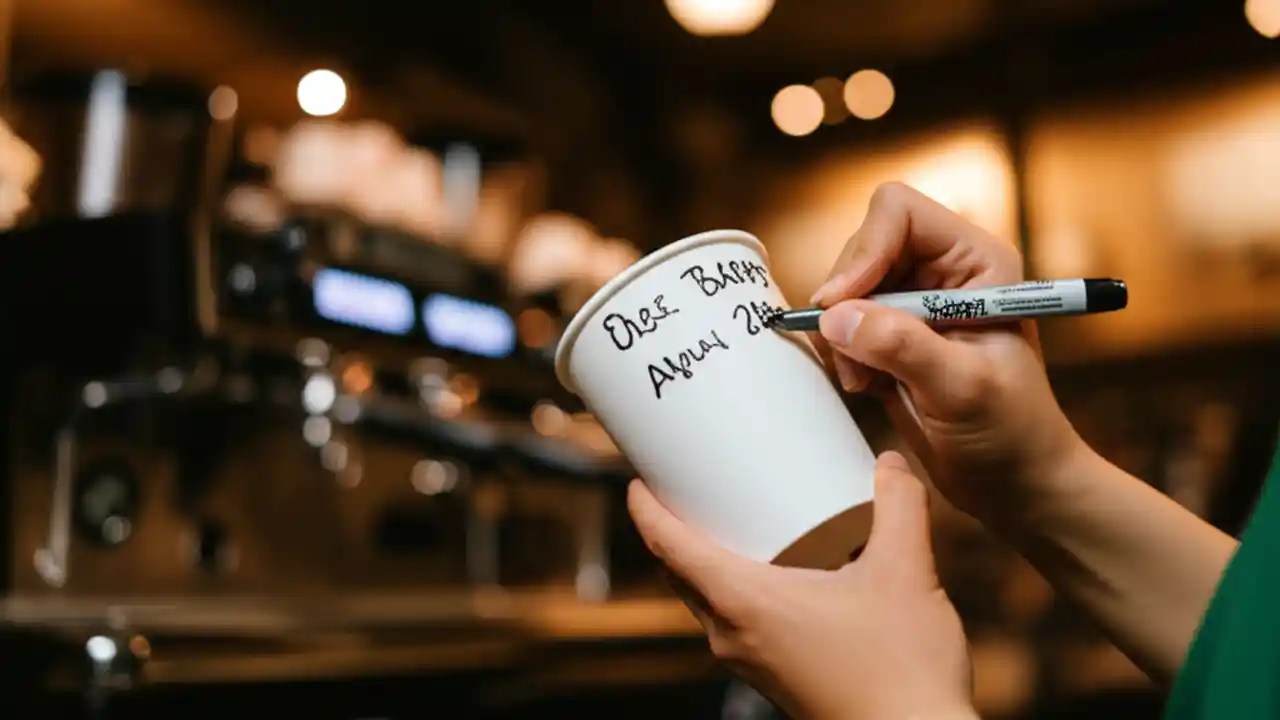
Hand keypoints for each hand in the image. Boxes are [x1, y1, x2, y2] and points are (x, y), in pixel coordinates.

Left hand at [629, 452, 973, 719]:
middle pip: (679, 572)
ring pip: (704, 599)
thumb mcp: (907, 572)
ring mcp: (749, 660)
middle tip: (684, 484)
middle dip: (672, 528)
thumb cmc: (901, 669)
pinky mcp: (770, 674)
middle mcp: (733, 635)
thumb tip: (889, 459)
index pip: (669, 548)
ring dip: (702, 559)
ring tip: (726, 519)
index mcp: (745, 603)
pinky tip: (768, 569)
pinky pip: (729, 620)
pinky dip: (729, 586)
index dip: (645, 509)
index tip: (637, 478)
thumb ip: (900, 507)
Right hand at [809, 182, 1082, 526]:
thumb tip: (836, 316)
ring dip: (842, 336)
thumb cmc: (1011, 434)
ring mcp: (913, 305)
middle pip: (861, 248)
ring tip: (867, 382)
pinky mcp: (890, 338)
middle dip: (848, 301)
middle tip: (855, 357)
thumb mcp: (962, 388)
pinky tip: (869, 388)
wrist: (1015, 484)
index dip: (864, 250)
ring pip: (844, 289)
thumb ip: (902, 346)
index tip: (842, 302)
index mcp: (976, 262)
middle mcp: (942, 272)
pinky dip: (842, 355)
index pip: (898, 212)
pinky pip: (841, 324)